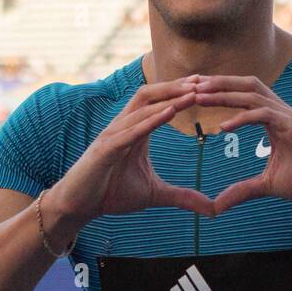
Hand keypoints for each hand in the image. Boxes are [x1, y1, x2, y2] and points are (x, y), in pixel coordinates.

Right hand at [47, 78, 216, 229]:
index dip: (179, 92)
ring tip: (193, 93)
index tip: (204, 85)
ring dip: (168, 99)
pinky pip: (130, 131)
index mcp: (134, 131)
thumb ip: (183, 197)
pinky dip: (150, 120)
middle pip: (149, 94)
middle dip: (175, 86)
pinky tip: (169, 113)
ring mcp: (112, 136)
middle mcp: (122, 126)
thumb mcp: (155, 194)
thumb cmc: (111, 193)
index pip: (158, 102)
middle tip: (202, 81)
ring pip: (141, 107)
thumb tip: (212, 209)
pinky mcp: (105, 150)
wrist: (79, 206)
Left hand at [191, 75, 291, 213]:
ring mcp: (289, 117)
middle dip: (218, 83)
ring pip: (253, 94)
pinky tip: (223, 126)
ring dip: (225, 93)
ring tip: (200, 96)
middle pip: (245, 85)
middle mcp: (280, 112)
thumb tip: (218, 205)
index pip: (243, 96)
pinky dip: (243, 117)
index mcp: (273, 119)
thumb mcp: (267, 186)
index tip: (195, 93)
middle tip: (190, 84)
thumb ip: (243, 190)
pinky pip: (265, 115)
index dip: (220, 92)